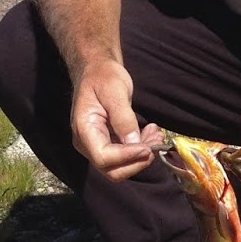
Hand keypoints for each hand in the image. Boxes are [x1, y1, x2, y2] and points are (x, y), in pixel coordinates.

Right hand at [70, 60, 160, 180]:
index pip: (104, 157)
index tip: (148, 148)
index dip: (127, 157)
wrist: (97, 71)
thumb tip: (134, 143)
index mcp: (84, 129)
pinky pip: (124, 157)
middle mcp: (87, 143)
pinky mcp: (107, 144)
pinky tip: (150, 134)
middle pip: (112, 170)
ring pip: (121, 167)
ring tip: (156, 135)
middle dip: (137, 161)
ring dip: (142, 156)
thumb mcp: (115, 91)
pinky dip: (140, 150)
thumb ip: (124, 118)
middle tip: (156, 144)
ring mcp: (96, 146)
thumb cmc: (103, 76)